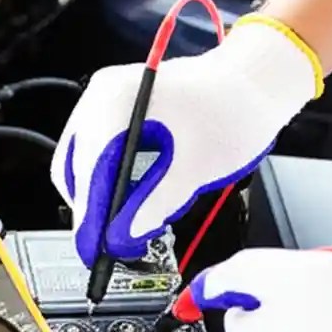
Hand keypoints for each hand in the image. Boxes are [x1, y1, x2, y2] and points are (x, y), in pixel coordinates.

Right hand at [51, 17, 320, 267]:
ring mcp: (107, 100)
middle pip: (77, 166)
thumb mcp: (195, 168)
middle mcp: (102, 95)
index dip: (89, 215)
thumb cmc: (233, 111)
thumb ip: (152, 205)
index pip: (89, 168)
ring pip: (84, 161)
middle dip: (92, 207)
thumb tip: (119, 238)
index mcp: (117, 101)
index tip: (92, 250)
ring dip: (101, 195)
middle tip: (109, 244)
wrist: (254, 82)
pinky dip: (110, 179)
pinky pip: (99, 151)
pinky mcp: (117, 110)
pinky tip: (130, 199)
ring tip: (126, 223)